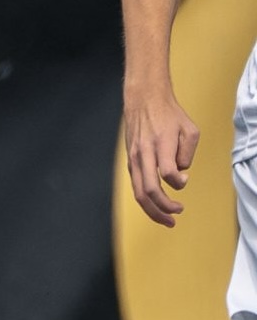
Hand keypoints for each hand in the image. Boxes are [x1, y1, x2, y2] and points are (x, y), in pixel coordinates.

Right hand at [125, 90, 199, 226]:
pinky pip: (136, 185)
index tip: (185, 180)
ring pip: (139, 192)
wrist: (143, 99)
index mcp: (160, 144)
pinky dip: (146, 199)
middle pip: (149, 190)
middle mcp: (144, 153)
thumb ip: (187, 154)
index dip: (179, 183)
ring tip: (168, 220)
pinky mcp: (130, 160)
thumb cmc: (169, 114)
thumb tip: (180, 174)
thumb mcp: (190, 130)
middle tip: (177, 216)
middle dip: (164, 209)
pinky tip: (156, 205)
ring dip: (153, 210)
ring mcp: (134, 157)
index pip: (167, 173)